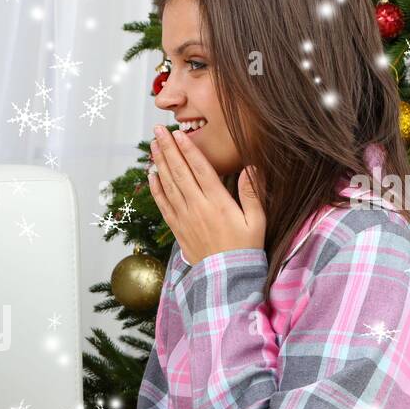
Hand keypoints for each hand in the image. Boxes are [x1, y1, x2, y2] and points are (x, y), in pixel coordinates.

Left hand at [147, 124, 264, 266]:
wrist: (226, 278)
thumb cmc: (245, 248)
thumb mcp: (258, 221)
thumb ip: (253, 193)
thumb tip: (250, 167)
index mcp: (218, 202)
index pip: (200, 169)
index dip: (188, 149)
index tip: (178, 133)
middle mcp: (197, 207)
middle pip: (179, 172)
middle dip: (168, 149)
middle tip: (157, 131)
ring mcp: (184, 218)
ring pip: (168, 185)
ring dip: (159, 164)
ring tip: (152, 146)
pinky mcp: (177, 228)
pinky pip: (163, 205)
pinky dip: (156, 189)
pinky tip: (151, 175)